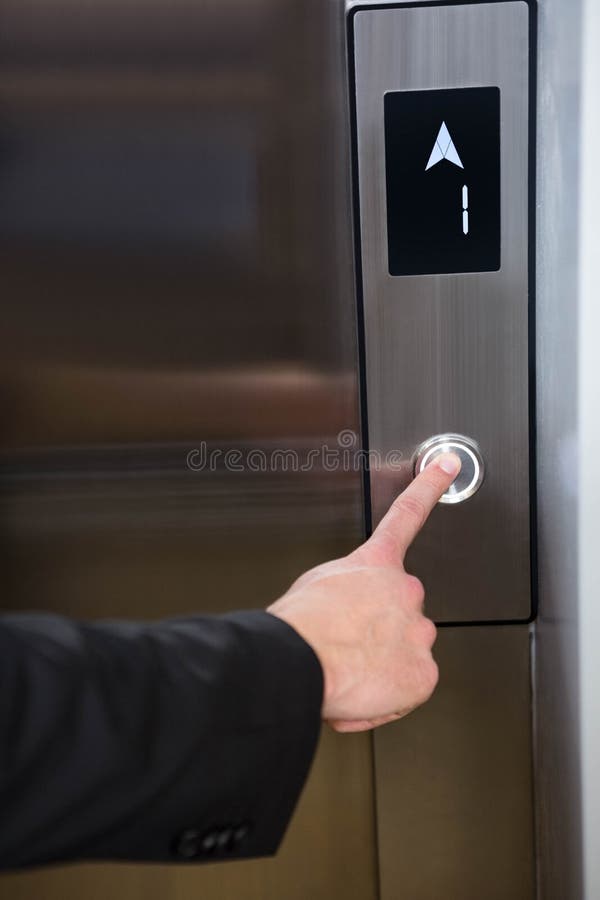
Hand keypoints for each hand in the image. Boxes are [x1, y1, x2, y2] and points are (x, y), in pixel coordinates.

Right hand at [267, 453, 460, 731]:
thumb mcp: (316, 586)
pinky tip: (362, 691)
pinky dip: (389, 697)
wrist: (300, 659)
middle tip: (348, 646)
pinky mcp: (423, 673)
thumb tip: (350, 612)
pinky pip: (410, 689)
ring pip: (407, 652)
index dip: (430, 487)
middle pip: (404, 612)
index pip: (407, 516)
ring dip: (385, 664)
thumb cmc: (299, 625)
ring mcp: (418, 631)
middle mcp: (406, 591)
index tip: (448, 465)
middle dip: (382, 631)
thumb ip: (349, 590)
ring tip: (350, 670)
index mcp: (376, 564)